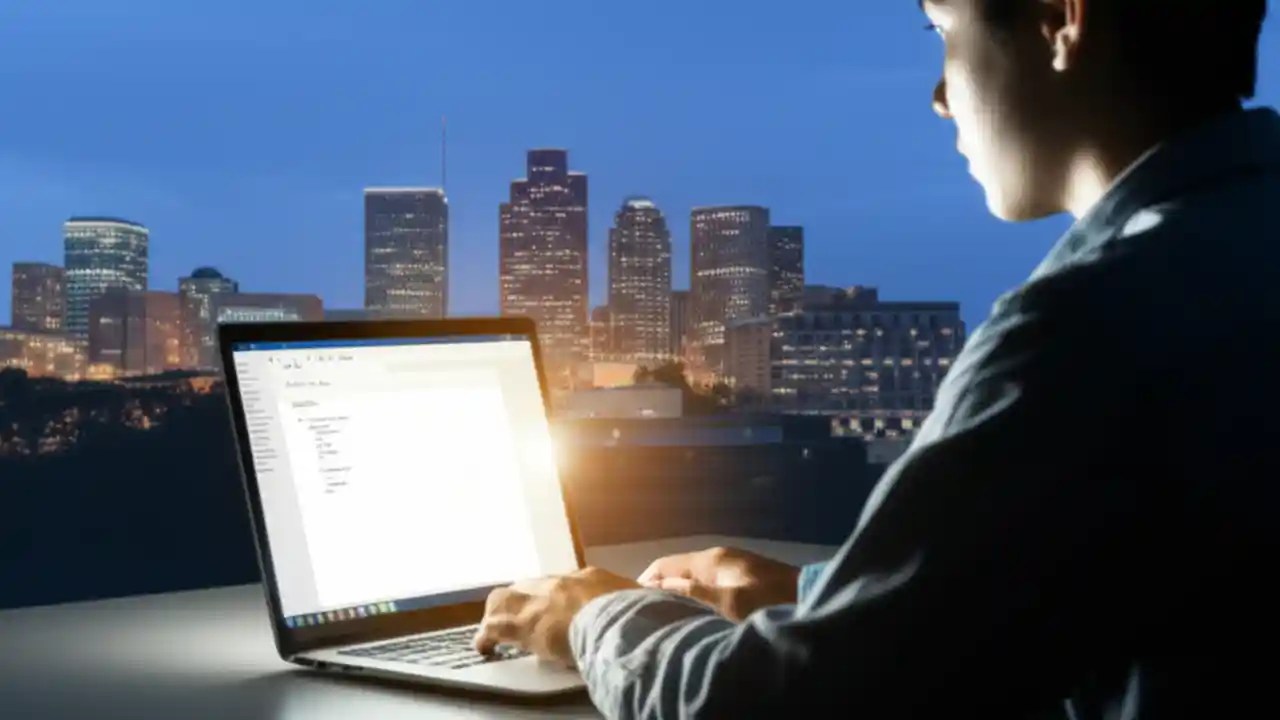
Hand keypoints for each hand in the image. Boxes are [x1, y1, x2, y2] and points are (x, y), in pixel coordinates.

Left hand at [473, 568, 639, 667]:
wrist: (618, 622)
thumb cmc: (634, 616)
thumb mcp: (640, 604)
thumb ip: (637, 604)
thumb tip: (656, 607)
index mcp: (589, 578)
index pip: (563, 584)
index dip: (554, 598)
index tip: (555, 612)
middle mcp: (560, 583)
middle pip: (530, 585)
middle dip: (522, 602)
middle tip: (520, 620)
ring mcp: (539, 600)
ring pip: (503, 598)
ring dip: (497, 615)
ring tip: (494, 632)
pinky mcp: (523, 624)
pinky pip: (493, 627)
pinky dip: (486, 637)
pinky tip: (484, 647)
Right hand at [637, 546, 799, 621]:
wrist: (807, 596)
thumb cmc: (768, 601)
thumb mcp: (728, 603)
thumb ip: (694, 593)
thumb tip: (660, 587)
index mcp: (710, 560)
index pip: (666, 564)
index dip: (646, 579)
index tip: (630, 598)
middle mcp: (716, 556)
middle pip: (678, 568)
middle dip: (659, 585)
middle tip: (645, 608)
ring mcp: (730, 564)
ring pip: (692, 574)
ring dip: (677, 589)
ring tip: (665, 610)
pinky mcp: (741, 574)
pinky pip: (707, 579)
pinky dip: (693, 590)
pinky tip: (694, 607)